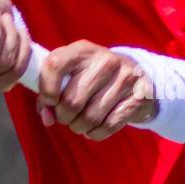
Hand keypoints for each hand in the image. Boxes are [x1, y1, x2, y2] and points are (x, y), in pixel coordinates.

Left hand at [38, 41, 157, 139]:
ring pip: (90, 117)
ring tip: (79, 123)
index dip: (47, 89)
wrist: (134, 77)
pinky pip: (109, 126)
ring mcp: (124, 78)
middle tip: (65, 117)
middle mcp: (105, 60)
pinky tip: (94, 128)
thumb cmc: (91, 77)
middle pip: (72, 101)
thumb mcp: (71, 74)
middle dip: (63, 117)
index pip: (55, 65)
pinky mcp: (138, 97)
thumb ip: (51, 93)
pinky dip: (95, 133)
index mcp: (82, 50)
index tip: (49, 102)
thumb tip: (47, 118)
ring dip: (79, 127)